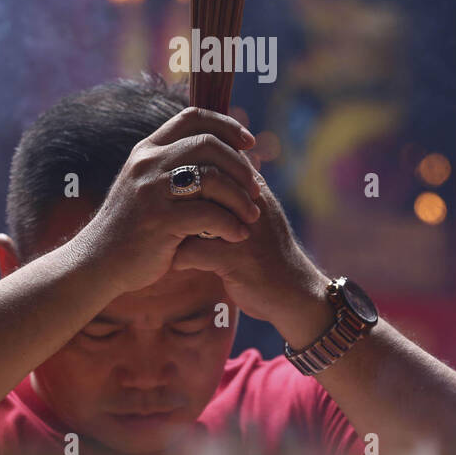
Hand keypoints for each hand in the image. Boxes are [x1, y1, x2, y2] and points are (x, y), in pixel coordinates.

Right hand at [81, 107, 263, 294]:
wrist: (97, 262)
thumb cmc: (132, 226)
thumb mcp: (145, 185)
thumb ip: (173, 166)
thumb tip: (219, 152)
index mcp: (147, 150)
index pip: (193, 117)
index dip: (226, 124)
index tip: (249, 142)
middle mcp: (148, 164)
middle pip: (208, 144)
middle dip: (240, 165)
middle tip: (256, 187)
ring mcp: (152, 191)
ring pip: (213, 178)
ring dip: (240, 197)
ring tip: (252, 215)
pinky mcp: (159, 221)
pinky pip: (209, 215)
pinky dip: (230, 225)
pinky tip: (238, 235)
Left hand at [171, 181, 324, 326]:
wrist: (294, 292)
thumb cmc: (268, 252)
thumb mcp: (257, 212)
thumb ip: (235, 190)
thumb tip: (204, 168)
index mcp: (252, 187)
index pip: (212, 162)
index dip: (187, 177)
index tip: (174, 199)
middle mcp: (248, 202)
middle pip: (196, 185)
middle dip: (173, 201)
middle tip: (160, 217)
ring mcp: (243, 229)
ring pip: (189, 214)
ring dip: (171, 229)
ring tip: (164, 240)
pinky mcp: (237, 259)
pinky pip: (191, 251)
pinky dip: (177, 258)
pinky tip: (174, 264)